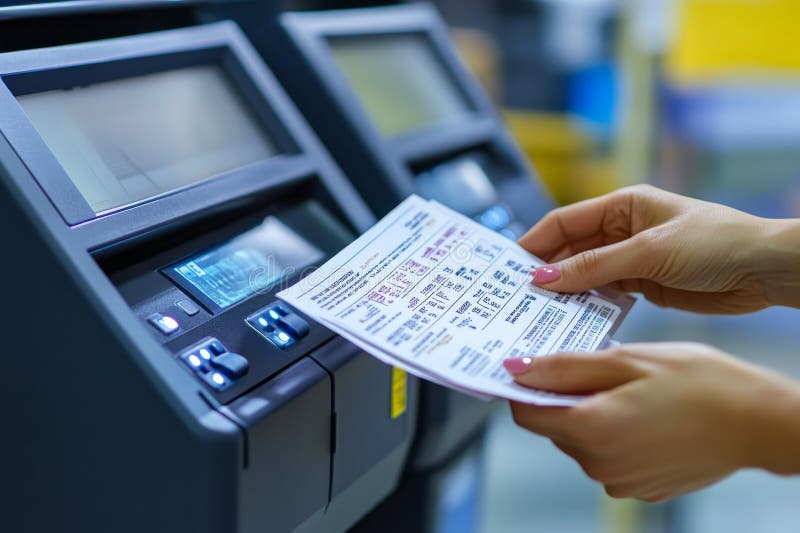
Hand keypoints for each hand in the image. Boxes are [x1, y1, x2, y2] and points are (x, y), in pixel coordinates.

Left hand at [505, 343, 799, 500]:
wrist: (757, 422)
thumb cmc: (699, 383)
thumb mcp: (627, 359)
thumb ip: (565, 367)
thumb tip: (516, 370)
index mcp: (589, 429)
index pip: (525, 413)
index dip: (525, 387)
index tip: (536, 366)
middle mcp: (597, 464)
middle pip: (555, 426)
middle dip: (568, 396)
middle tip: (602, 368)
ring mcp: (620, 482)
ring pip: (582, 440)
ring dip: (594, 414)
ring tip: (634, 390)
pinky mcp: (640, 488)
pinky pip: (609, 457)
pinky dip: (616, 434)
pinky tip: (647, 414)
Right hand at [518, 184, 799, 312]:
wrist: (763, 271)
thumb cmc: (715, 244)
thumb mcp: (648, 252)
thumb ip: (595, 266)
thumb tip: (545, 278)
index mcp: (622, 205)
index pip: (565, 221)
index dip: (535, 242)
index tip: (510, 266)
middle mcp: (621, 230)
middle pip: (570, 250)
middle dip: (546, 271)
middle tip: (517, 295)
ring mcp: (630, 259)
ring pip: (584, 274)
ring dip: (565, 291)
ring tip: (537, 311)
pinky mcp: (641, 285)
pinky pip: (603, 294)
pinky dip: (587, 305)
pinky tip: (571, 319)